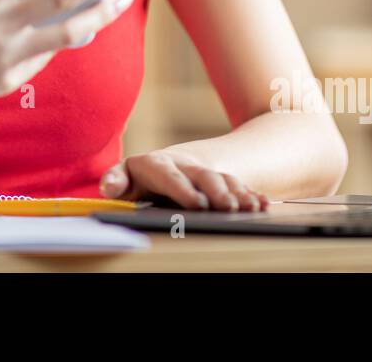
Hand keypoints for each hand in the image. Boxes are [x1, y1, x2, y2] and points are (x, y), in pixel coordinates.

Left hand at [99, 148, 268, 211]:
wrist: (169, 162)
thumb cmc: (141, 178)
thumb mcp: (126, 177)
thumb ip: (116, 181)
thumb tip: (109, 187)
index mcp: (157, 165)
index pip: (168, 174)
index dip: (182, 188)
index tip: (196, 204)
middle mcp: (183, 165)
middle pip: (202, 175)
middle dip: (215, 191)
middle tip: (226, 207)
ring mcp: (204, 172)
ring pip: (224, 180)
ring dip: (237, 194)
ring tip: (248, 208)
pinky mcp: (221, 181)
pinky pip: (238, 186)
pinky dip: (251, 195)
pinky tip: (262, 204)